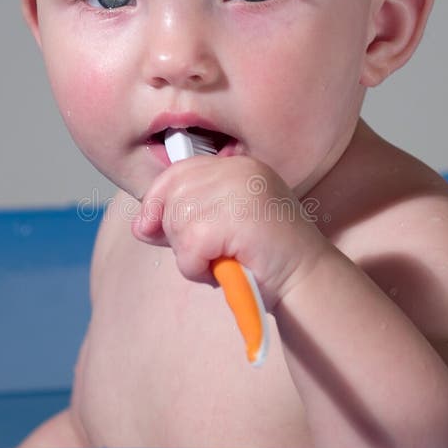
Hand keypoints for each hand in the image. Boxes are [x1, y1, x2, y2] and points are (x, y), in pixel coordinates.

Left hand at [131, 155, 324, 308]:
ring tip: (222, 262)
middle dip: (177, 233)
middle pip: (171, 196)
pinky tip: (226, 270)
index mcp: (237, 166)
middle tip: (209, 253)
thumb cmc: (265, 258)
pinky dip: (198, 269)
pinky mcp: (236, 220)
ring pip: (177, 224)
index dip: (159, 202)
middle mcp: (238, 170)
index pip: (177, 172)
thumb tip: (140, 224)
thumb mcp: (220, 228)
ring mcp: (239, 192)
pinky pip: (189, 248)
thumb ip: (181, 219)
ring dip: (191, 255)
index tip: (156, 229)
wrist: (306, 281)